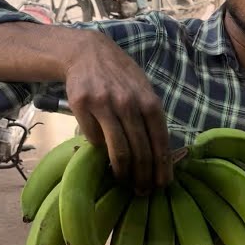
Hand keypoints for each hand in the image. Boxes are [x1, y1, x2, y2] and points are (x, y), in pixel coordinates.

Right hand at [63, 32, 171, 192]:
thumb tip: (159, 154)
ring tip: (124, 182)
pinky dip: (98, 150)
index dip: (162, 167)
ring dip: (122, 172)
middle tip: (142, 191)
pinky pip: (93, 139)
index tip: (162, 185)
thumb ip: (150, 117)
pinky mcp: (82, 105)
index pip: (160, 142)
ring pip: (117, 150)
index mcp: (149, 101)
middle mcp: (129, 103)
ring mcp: (104, 104)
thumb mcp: (143, 90)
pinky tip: (101, 153)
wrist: (87, 53)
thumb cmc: (120, 76)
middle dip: (143, 176)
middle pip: (140, 151)